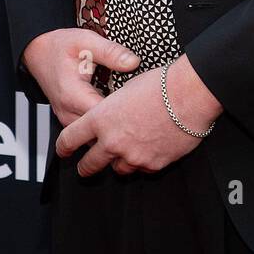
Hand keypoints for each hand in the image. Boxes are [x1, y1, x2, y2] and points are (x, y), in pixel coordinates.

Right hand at [21, 27, 139, 127]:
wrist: (37, 51)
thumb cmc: (59, 46)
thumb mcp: (86, 41)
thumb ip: (110, 52)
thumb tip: (133, 62)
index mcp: (73, 96)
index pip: (104, 117)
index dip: (124, 113)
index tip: (141, 105)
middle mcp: (68, 112)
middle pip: (100, 132)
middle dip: (121, 123)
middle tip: (141, 112)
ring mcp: (67, 118)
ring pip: (93, 137)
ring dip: (111, 127)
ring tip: (131, 115)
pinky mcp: (69, 119)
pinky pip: (88, 132)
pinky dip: (102, 126)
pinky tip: (117, 115)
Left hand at [56, 55, 223, 176]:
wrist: (190, 95)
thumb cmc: (161, 84)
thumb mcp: (127, 88)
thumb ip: (115, 108)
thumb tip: (116, 113)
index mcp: (101, 118)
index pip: (70, 138)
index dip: (63, 147)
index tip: (63, 150)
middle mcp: (112, 141)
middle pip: (89, 164)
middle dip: (85, 168)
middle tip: (85, 168)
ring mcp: (132, 156)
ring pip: (118, 170)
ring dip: (119, 163)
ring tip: (125, 155)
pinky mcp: (153, 165)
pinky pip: (142, 170)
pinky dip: (143, 163)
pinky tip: (150, 151)